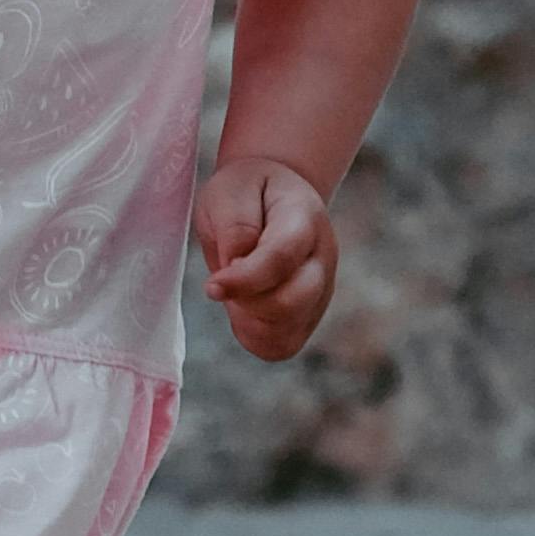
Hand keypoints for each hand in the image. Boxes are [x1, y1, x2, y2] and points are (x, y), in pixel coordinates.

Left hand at [194, 158, 337, 364]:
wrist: (273, 196)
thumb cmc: (247, 191)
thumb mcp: (230, 191)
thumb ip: (235, 226)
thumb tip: (236, 267)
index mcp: (304, 217)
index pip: (280, 259)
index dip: (243, 280)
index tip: (211, 285)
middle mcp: (323, 257)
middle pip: (291, 303)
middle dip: (245, 303)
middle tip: (221, 282)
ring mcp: (322, 289)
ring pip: (287, 331)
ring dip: (249, 321)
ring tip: (234, 292)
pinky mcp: (311, 314)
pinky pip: (283, 345)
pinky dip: (256, 337)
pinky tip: (244, 310)